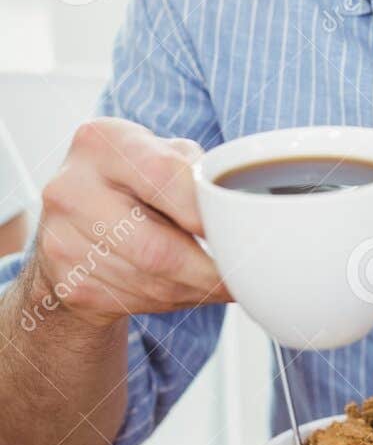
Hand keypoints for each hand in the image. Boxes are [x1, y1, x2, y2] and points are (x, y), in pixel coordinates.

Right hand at [31, 118, 230, 325]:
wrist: (73, 224)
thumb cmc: (131, 181)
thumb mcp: (161, 155)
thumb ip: (194, 170)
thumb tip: (236, 207)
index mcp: (101, 142)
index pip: (163, 175)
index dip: (204, 211)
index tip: (235, 231)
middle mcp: (70, 189)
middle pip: (155, 247)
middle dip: (208, 270)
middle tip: (239, 275)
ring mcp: (61, 239)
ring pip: (149, 282)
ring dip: (195, 290)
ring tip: (219, 283)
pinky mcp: (67, 283)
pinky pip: (134, 302)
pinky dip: (172, 301)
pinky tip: (185, 288)